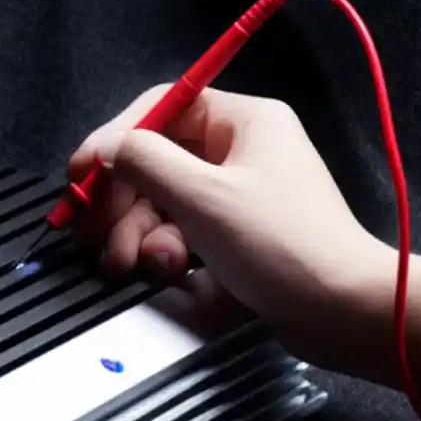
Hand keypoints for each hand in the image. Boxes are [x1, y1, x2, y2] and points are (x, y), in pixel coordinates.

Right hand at [69, 84, 392, 367]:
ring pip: (162, 201)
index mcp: (243, 121)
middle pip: (155, 160)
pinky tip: (167, 272)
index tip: (80, 175)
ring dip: (138, 232)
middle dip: (121, 201)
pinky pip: (183, 230)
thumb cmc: (280, 244)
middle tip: (92, 234)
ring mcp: (237, 194)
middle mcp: (240, 150)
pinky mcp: (235, 235)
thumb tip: (104, 148)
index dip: (114, 138)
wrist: (341, 311)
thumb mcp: (203, 197)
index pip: (161, 108)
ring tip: (127, 263)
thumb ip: (144, 162)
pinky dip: (165, 250)